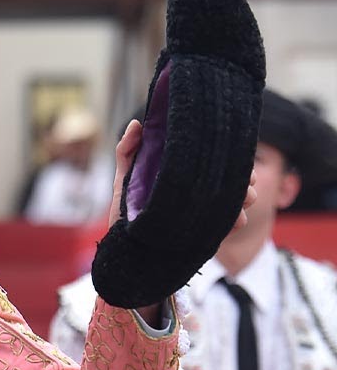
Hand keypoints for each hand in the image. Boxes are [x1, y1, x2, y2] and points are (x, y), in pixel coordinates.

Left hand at [106, 120, 257, 228]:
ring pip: (236, 201)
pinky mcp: (203, 233)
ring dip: (244, 198)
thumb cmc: (124, 209)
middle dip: (243, 177)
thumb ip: (127, 151)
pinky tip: (236, 220)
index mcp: (182, 173)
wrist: (124, 246)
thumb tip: (136, 124)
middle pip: (232, 179)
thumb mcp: (124, 178)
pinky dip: (235, 222)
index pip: (214, 159)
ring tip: (243, 198)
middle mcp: (196, 191)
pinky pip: (226, 226)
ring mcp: (202, 211)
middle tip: (246, 180)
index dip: (229, 154)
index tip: (237, 152)